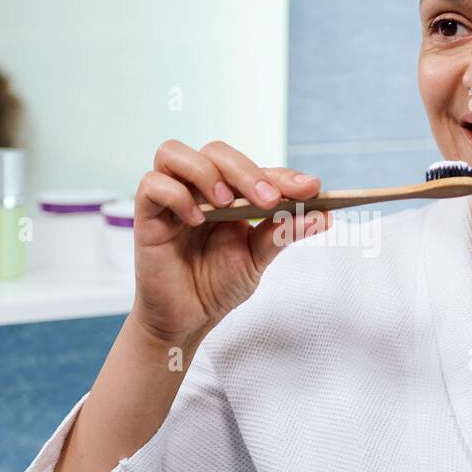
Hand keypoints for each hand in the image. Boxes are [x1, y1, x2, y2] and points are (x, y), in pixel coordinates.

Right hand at [131, 139, 329, 346]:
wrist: (186, 319)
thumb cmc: (217, 285)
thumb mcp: (257, 259)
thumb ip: (282, 233)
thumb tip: (323, 215)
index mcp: (230, 193)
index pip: (255, 169)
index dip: (283, 175)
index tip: (311, 189)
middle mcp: (199, 188)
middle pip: (216, 151)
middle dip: (246, 171)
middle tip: (269, 199)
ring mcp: (171, 197)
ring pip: (175, 153)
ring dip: (206, 172)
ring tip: (226, 202)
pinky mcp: (147, 214)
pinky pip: (152, 184)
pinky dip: (176, 194)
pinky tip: (196, 219)